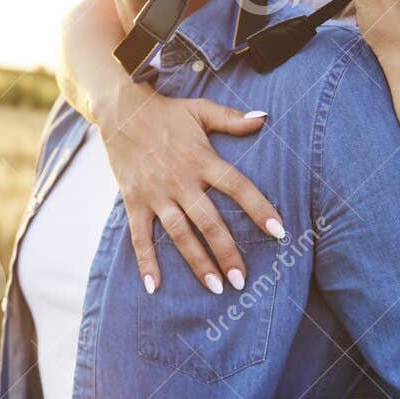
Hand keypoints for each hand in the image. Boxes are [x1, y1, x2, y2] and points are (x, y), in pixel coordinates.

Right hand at [94, 81, 284, 294]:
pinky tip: (153, 286)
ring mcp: (156, 193)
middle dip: (227, 253)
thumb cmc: (166, 113)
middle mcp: (180, 180)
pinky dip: (145, 261)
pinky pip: (140, 236)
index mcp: (201, 159)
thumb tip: (264, 118)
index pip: (237, 186)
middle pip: (209, 221)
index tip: (279, 232)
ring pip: (180, 234)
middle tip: (242, 280)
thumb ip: (232, 119)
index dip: (259, 208)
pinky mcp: (134, 201)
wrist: (120, 111)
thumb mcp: (201, 110)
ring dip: (197, 263)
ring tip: (215, 287)